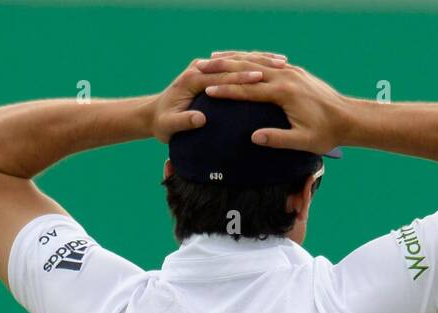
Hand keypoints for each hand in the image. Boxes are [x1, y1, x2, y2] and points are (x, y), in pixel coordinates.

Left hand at [149, 58, 270, 142]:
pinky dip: (254, 65)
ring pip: (237, 61)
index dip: (242, 77)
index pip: (221, 75)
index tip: (261, 78)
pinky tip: (273, 67)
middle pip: (233, 64)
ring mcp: (205, 69)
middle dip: (257, 64)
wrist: (153, 115)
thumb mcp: (169, 126)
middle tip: (282, 65)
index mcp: (192, 79)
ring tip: (284, 62)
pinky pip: (235, 67)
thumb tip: (199, 119)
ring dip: (260, 61)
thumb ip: (183, 122)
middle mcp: (199, 69)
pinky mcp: (210, 73)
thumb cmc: (162, 124)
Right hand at [194, 55, 351, 153]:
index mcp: (285, 93)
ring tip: (212, 58)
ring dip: (234, 59)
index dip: (227, 91)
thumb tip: (254, 138)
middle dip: (223, 68)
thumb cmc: (326, 134)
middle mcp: (287, 77)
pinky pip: (267, 62)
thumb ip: (278, 139)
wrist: (349, 118)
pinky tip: (240, 60)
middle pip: (248, 69)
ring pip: (256, 61)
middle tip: (200, 67)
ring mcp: (291, 71)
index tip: (207, 91)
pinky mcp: (295, 72)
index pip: (249, 90)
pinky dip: (250, 60)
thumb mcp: (303, 141)